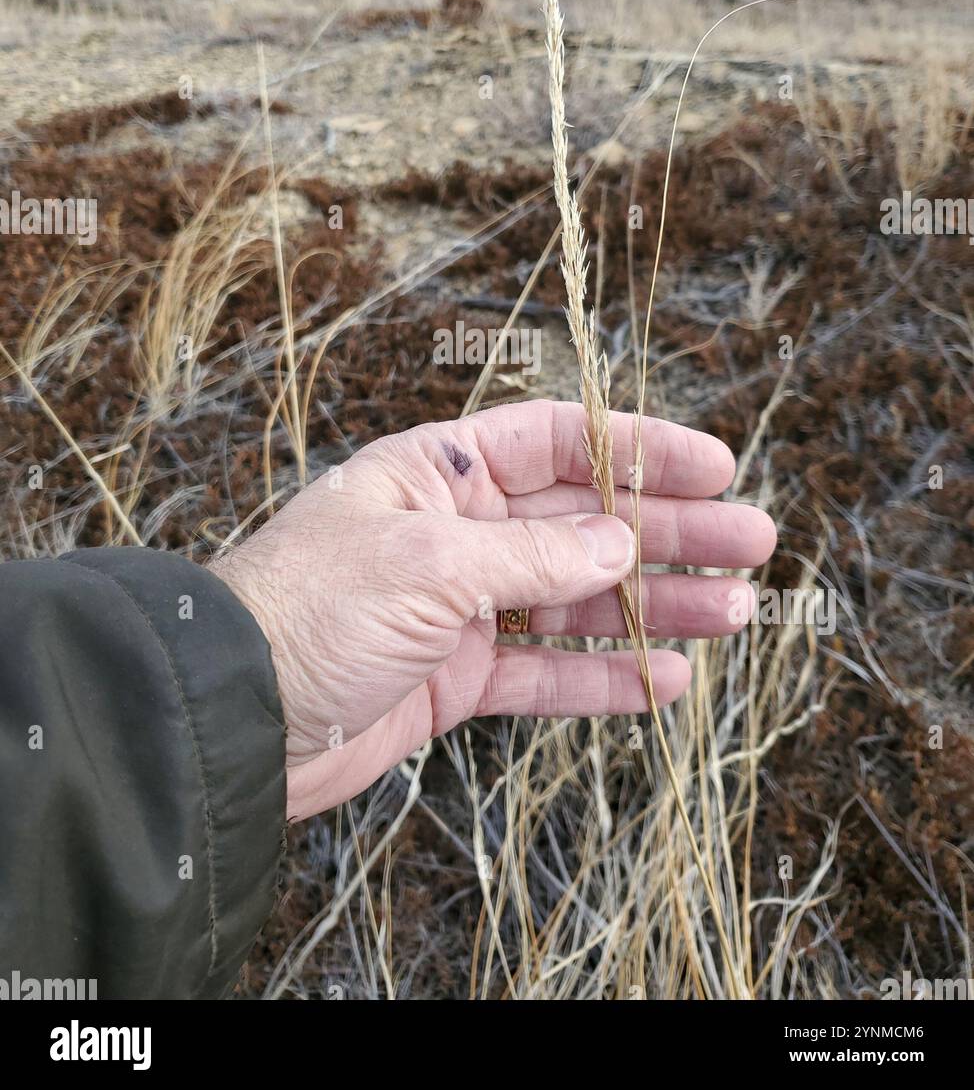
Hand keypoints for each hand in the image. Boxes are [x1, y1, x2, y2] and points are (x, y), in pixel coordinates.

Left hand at [208, 400, 775, 820]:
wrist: (233, 719)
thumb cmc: (312, 609)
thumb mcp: (429, 563)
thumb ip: (533, 553)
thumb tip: (624, 540)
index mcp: (439, 472)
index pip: (557, 441)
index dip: (640, 447)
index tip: (718, 464)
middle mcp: (456, 532)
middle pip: (584, 520)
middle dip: (669, 530)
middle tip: (755, 542)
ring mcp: (459, 608)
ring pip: (577, 597)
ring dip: (654, 604)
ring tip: (736, 612)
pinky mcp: (456, 680)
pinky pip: (547, 671)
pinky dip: (605, 677)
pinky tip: (666, 679)